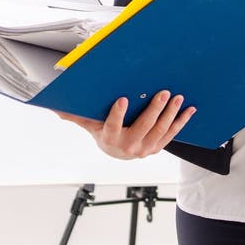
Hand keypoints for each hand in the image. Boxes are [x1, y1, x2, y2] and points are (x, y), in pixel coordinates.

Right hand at [54, 90, 194, 159]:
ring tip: (177, 97)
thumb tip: (55, 106)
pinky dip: (181, 122)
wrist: (118, 151)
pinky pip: (171, 135)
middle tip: (163, 93)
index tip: (122, 99)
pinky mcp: (157, 147)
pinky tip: (189, 110)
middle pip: (143, 127)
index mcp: (110, 139)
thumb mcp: (89, 124)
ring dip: (170, 114)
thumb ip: (76, 115)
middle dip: (154, 110)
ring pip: (160, 131)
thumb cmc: (103, 132)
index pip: (112, 126)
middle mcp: (128, 147)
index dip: (117, 114)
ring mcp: (145, 149)